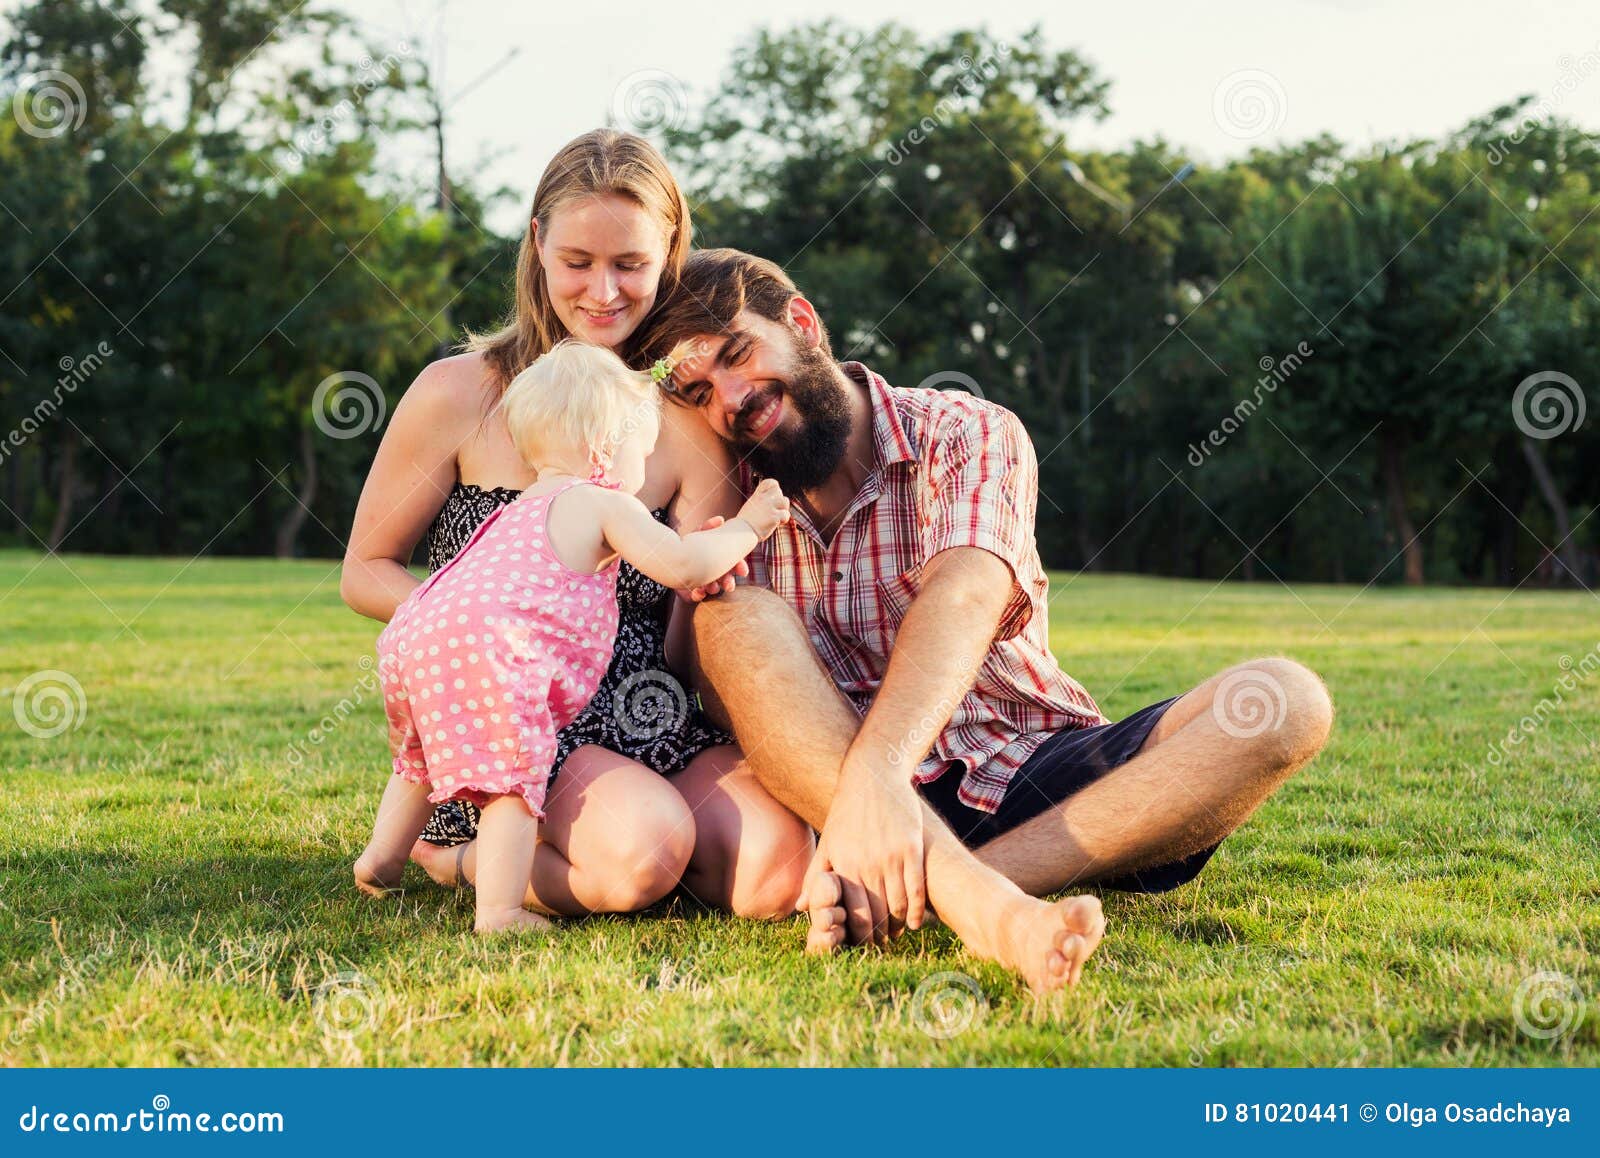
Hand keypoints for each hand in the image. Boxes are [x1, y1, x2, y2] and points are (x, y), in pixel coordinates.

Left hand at [676, 515, 748, 601]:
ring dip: (714, 588)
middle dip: (728, 583)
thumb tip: (720, 519)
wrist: (668, 555)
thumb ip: (708, 527)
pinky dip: (697, 595)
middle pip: (725, 579)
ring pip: (712, 588)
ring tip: (712, 587)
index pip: (734, 564)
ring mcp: (702, 582)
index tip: (743, 571)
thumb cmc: (688, 542)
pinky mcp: (689, 589)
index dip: (740, 567)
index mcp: (719, 559)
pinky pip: (695, 596)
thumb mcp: (698, 533)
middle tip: (729, 585)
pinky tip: (697, 592)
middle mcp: (713, 572)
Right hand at [735, 478, 790, 538]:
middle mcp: (763, 499)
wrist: (740, 532)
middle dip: (779, 500)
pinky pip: (786, 515)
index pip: (771, 483)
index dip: (774, 489)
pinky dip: (783, 520)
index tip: (772, 498)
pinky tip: (777, 524)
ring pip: (785, 501)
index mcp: (757, 496)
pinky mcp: (774, 517)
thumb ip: (760, 503)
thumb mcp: (750, 507)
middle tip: (774, 510)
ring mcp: (769, 507)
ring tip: (777, 516)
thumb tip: (771, 504)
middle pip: (779, 491)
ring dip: (783, 509)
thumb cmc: (744, 524)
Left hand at [799, 763, 926, 946]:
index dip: (860, 936)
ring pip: (898, 904)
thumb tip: (800, 908)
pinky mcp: (911, 847)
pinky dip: (917, 910)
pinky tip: (916, 923)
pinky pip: (916, 887)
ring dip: (898, 926)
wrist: (873, 776)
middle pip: (876, 914)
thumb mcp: (826, 842)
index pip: (853, 914)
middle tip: (881, 947)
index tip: (862, 947)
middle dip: (879, 937)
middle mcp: (867, 863)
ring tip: (897, 935)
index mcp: (844, 866)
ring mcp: (891, 856)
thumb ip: (814, 877)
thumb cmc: (846, 812)